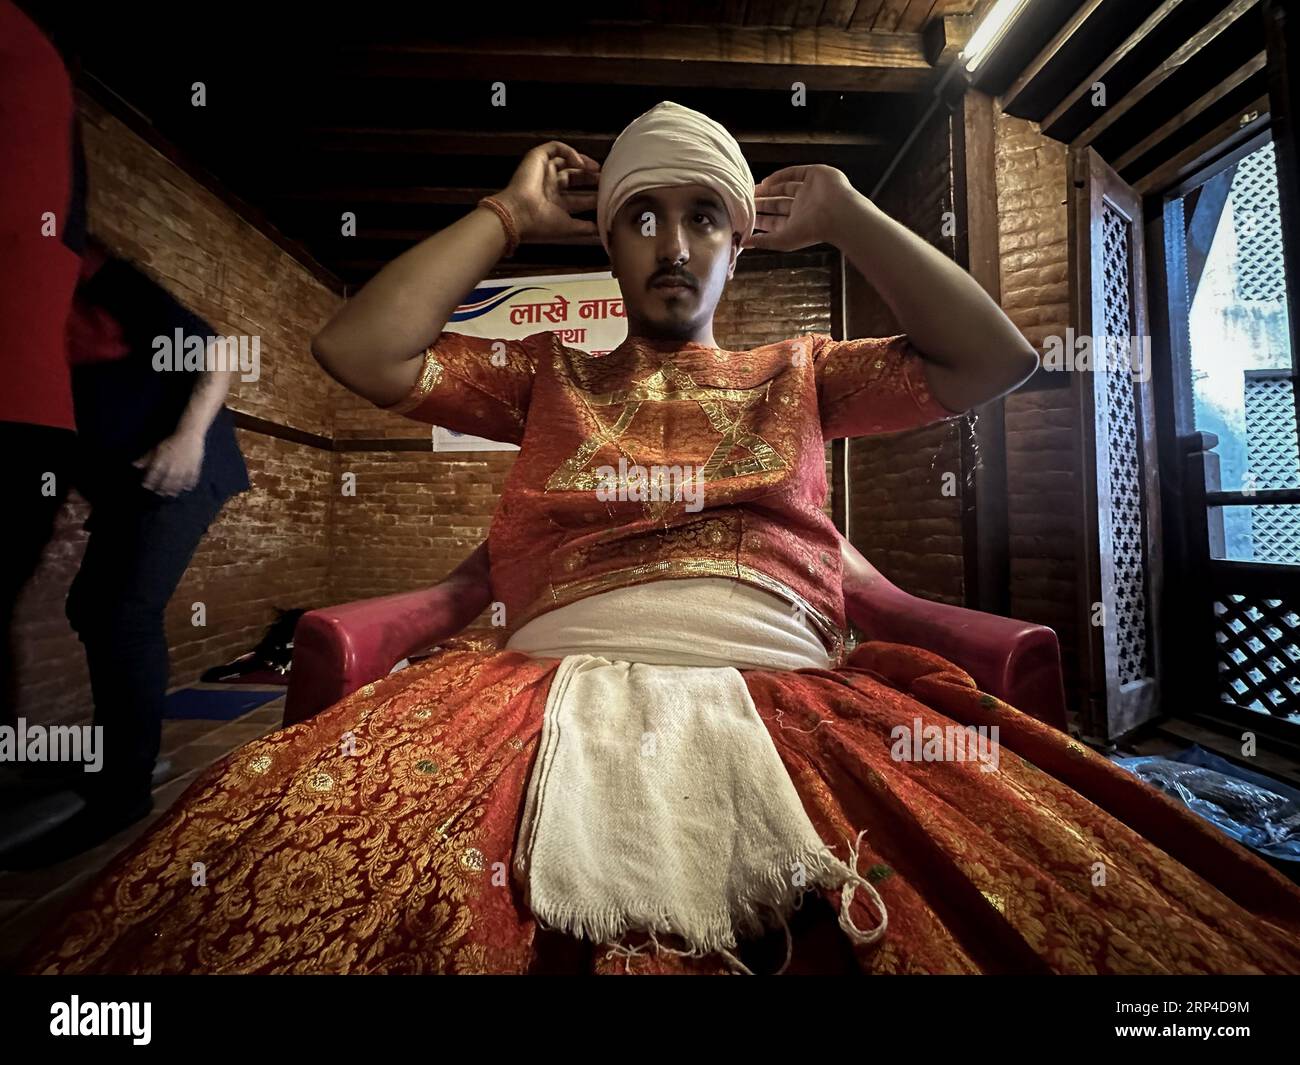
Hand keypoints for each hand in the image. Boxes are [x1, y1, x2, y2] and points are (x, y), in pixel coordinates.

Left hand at [133, 432, 204, 497]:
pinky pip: (191, 480)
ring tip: (171, 493)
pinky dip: (189, 485)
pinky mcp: (194, 469)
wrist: (189, 435)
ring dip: (174, 490)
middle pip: (166, 483)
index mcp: (162, 463)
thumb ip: (146, 458)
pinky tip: (186, 488)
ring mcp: (184, 470)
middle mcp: (172, 469)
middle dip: (162, 489)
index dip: (149, 482)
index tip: (146, 486)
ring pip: (178, 484)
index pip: (153, 476)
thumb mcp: (157, 448)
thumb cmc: (171, 441)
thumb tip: (135, 465)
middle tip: (159, 493)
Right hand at [496, 141, 600, 243]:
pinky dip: (570, 153)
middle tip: (605, 179)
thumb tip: (601, 231)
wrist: (519, 214)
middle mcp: (548, 187)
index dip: (593, 196)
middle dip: (590, 177)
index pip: (578, 198)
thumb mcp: (569, 228)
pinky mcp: (536, 158)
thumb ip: (586, 228)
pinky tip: (580, 164)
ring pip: (566, 161)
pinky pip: (555, 148)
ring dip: (583, 163)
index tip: (608, 196)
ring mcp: (543, 172)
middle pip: (573, 177)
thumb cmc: (541, 224)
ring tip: (596, 169)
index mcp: (554, 203)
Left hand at [743, 164, 858, 251]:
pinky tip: (766, 181)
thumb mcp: (783, 240)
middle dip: (762, 203)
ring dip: (769, 188)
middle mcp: (804, 206)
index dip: (760, 219)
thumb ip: (763, 242)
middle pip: (778, 203)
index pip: (775, 221)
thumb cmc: (813, 231)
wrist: (837, 214)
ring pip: (785, 187)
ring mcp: (810, 190)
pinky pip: (794, 173)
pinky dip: (780, 176)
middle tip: (744, 201)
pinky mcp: (815, 175)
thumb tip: (742, 244)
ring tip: (752, 190)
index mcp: (798, 223)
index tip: (743, 218)